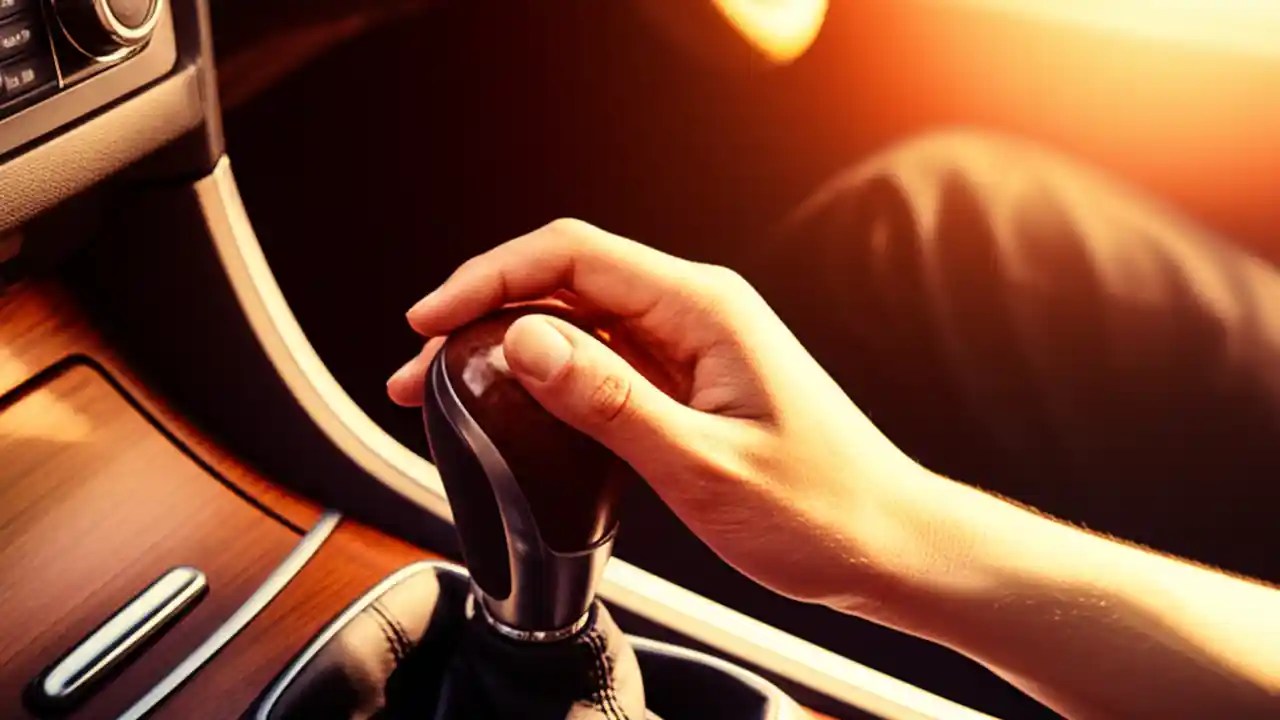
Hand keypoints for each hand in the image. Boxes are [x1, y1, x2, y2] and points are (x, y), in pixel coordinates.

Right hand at [388, 219, 935, 609]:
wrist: (888, 543)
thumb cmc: (821, 508)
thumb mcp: (703, 462)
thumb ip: (610, 401)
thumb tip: (525, 342)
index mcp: (704, 309)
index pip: (574, 257)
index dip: (490, 277)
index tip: (430, 319)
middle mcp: (696, 312)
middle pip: (566, 283)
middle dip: (484, 314)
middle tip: (421, 372)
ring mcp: (692, 346)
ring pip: (578, 322)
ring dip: (509, 349)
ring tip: (447, 391)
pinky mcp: (690, 382)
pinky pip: (604, 360)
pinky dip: (549, 378)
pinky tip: (514, 408)